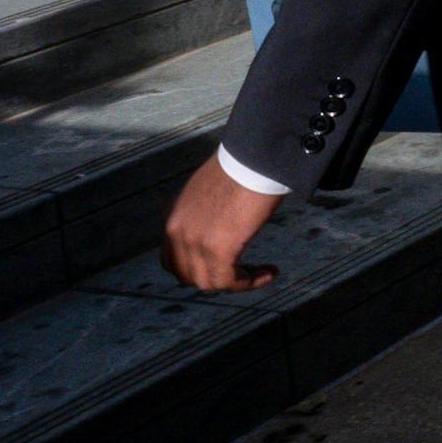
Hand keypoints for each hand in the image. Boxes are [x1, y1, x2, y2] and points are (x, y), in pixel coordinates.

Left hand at [162, 156, 284, 291]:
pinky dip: (250, 282)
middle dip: (217, 279)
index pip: (172, 260)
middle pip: (189, 276)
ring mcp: (194, 242)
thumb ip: (204, 214)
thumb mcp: (208, 192)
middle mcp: (176, 232)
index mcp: (172, 217)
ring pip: (209, 283)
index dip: (198, 270)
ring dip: (237, 282)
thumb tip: (220, 227)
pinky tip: (269, 273)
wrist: (254, 159)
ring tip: (262, 273)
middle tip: (244, 273)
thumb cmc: (241, 167)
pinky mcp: (217, 249)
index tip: (224, 266)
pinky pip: (228, 281)